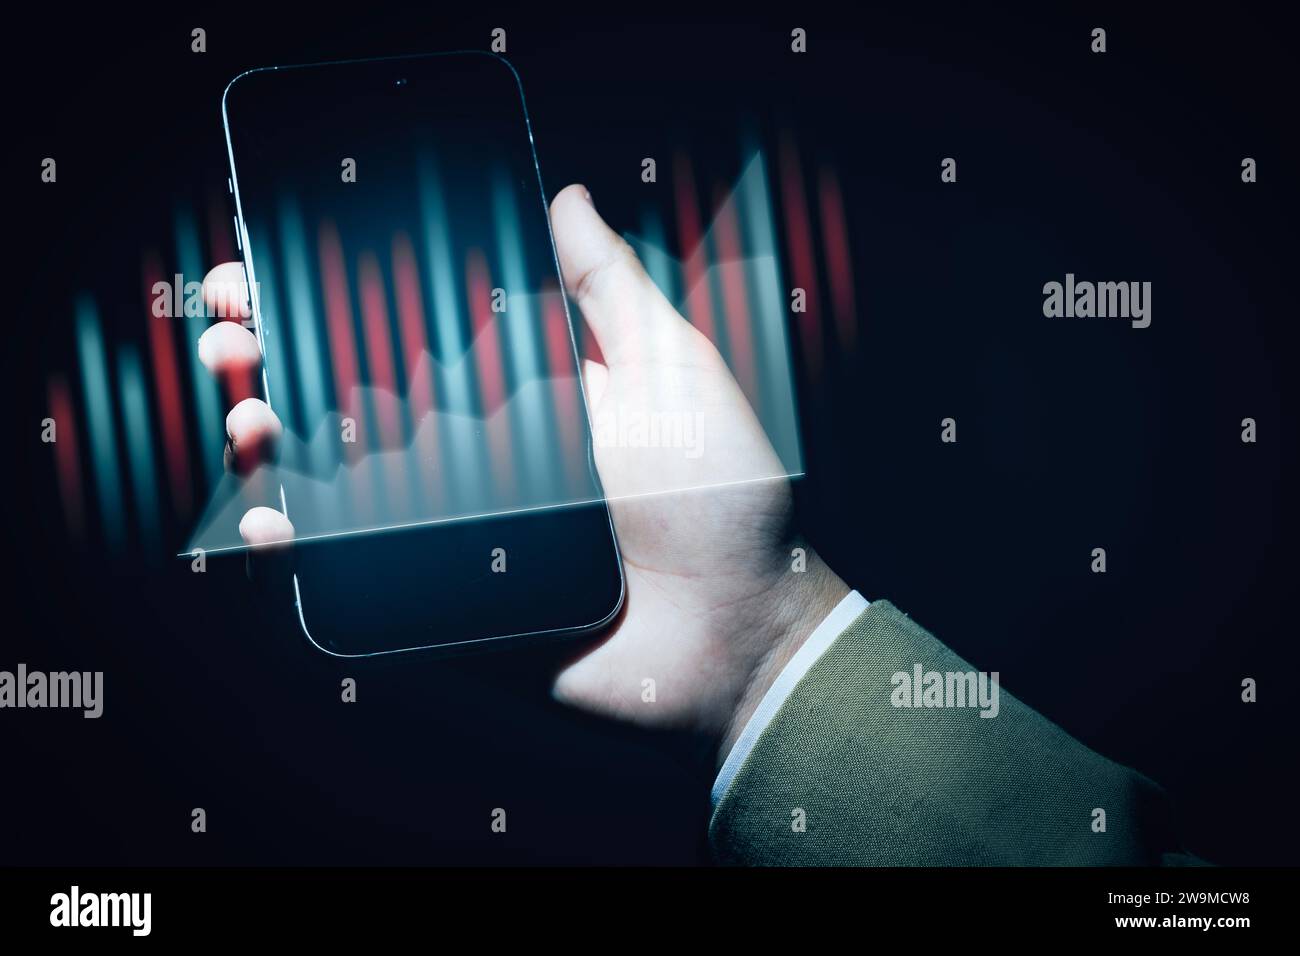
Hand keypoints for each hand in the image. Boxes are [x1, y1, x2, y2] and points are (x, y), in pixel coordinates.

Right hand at [198, 184, 847, 762]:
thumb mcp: (675, 368)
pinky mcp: (448, 597)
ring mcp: (456, 527)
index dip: (337, 302)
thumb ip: (612, 290)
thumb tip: (564, 196)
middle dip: (279, 362)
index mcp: (520, 391)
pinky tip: (269, 519)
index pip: (408, 335)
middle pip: (353, 401)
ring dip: (273, 445)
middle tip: (234, 337)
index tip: (275, 267)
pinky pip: (360, 571)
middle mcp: (477, 454)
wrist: (740, 628)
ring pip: (339, 482)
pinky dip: (302, 548)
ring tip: (248, 413)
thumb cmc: (724, 493)